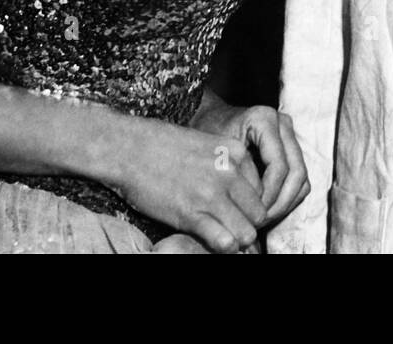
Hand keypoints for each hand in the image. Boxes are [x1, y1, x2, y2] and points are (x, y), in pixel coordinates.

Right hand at [108, 116, 268, 253]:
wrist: (129, 147)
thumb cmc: (164, 147)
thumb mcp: (208, 147)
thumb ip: (229, 168)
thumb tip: (241, 197)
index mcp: (237, 153)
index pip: (263, 191)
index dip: (250, 206)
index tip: (237, 211)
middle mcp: (230, 173)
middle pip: (259, 214)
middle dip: (247, 224)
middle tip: (230, 227)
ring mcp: (212, 194)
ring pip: (248, 232)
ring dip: (237, 239)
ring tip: (222, 235)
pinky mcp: (191, 214)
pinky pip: (225, 241)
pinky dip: (222, 247)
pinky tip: (210, 240)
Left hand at [192, 94, 310, 225]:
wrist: (208, 120)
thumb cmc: (207, 135)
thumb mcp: (215, 152)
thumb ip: (234, 175)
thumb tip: (251, 210)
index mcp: (264, 119)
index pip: (278, 165)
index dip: (269, 194)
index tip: (252, 213)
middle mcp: (283, 124)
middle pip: (296, 172)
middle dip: (280, 202)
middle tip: (261, 221)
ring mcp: (290, 136)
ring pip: (302, 178)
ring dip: (286, 203)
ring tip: (263, 218)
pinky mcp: (292, 149)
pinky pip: (299, 179)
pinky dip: (288, 198)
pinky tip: (268, 210)